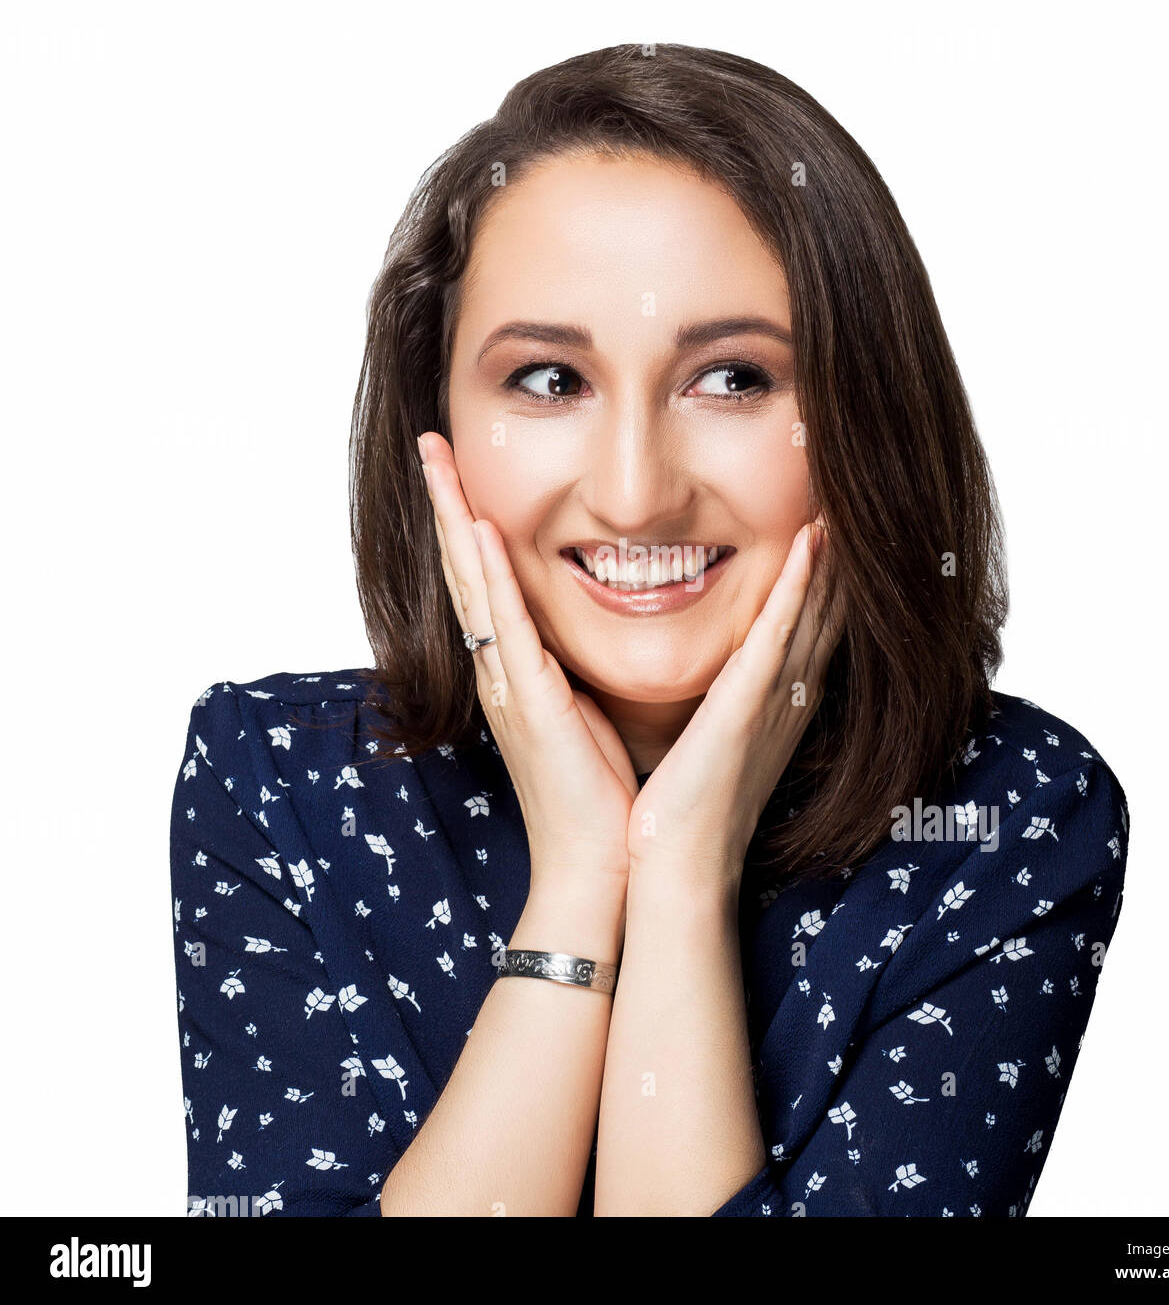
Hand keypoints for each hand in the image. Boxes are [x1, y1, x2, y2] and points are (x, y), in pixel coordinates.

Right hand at [418, 431, 637, 892]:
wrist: (600, 861)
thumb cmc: (602, 791)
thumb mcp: (589, 709)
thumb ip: (580, 664)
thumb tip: (603, 621)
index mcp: (518, 670)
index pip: (487, 581)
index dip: (469, 523)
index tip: (461, 468)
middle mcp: (501, 670)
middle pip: (465, 570)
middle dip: (446, 503)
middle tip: (430, 443)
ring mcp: (507, 684)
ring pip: (473, 585)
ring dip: (453, 518)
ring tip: (437, 460)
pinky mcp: (530, 702)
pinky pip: (505, 625)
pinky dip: (488, 575)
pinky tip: (477, 529)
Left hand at [627, 518, 843, 888]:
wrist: (677, 860)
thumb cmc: (685, 808)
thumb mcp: (712, 743)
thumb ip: (720, 704)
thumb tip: (714, 678)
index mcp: (775, 706)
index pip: (807, 630)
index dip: (824, 582)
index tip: (830, 532)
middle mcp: (788, 697)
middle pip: (823, 615)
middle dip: (838, 564)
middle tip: (853, 504)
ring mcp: (774, 699)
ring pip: (811, 614)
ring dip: (829, 561)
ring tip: (841, 507)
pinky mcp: (750, 705)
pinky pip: (780, 634)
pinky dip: (798, 588)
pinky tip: (811, 546)